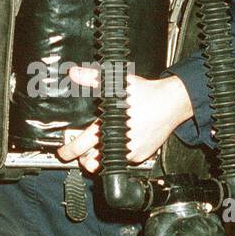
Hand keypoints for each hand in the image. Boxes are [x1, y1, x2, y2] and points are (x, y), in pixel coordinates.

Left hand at [55, 67, 194, 173]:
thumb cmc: (146, 94)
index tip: (62, 152)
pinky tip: (120, 141)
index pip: (80, 146)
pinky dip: (120, 153)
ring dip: (102, 156)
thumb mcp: (117, 83)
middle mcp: (119, 144)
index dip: (67, 151)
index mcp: (108, 128)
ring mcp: (132, 152)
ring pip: (109, 161)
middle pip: (92, 162)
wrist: (172, 102)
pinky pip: (126, 158)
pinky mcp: (142, 155)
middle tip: (81, 153)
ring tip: (100, 147)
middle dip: (83, 159)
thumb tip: (75, 73)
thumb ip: (93, 79)